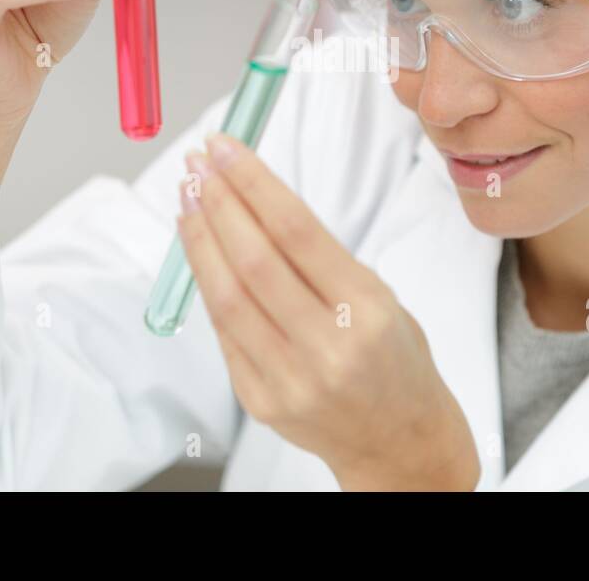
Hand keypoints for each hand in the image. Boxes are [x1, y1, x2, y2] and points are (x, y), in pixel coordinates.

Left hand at [175, 134, 480, 490]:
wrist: (399, 441)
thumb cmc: (394, 358)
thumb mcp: (381, 296)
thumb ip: (320, 258)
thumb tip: (252, 199)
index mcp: (367, 309)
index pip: (296, 230)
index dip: (253, 183)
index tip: (226, 148)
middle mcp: (328, 347)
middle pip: (254, 260)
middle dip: (219, 203)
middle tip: (198, 165)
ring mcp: (290, 379)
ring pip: (227, 297)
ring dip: (200, 240)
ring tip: (189, 200)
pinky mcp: (261, 401)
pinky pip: (224, 333)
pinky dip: (208, 284)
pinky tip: (201, 251)